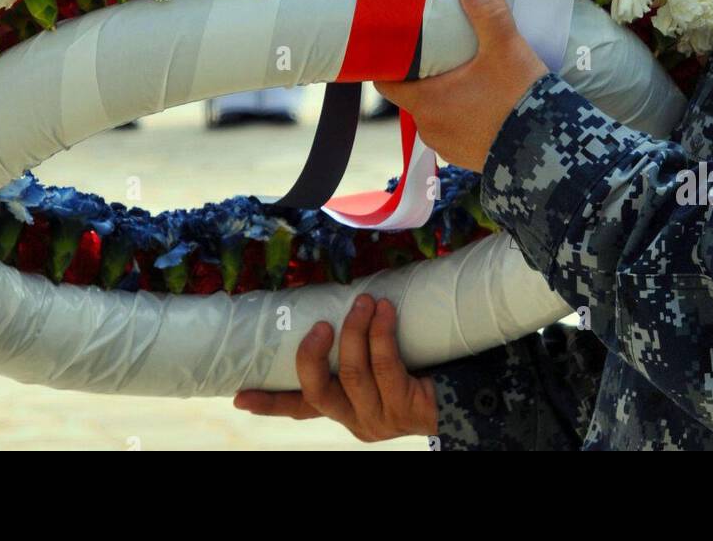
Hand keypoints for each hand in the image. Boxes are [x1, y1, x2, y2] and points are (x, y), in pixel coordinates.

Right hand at [232, 294, 436, 441]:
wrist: (473, 385)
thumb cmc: (424, 361)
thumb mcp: (383, 354)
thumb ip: (360, 340)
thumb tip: (343, 293)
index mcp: (346, 408)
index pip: (302, 407)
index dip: (271, 402)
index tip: (239, 396)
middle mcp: (358, 419)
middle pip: (319, 394)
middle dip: (312, 357)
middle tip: (319, 326)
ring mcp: (381, 417)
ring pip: (353, 375)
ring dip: (355, 332)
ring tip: (364, 301)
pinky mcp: (405, 408)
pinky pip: (385, 368)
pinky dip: (381, 334)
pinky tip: (385, 312)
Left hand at [376, 0, 546, 172]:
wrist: (551, 153)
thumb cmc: (519, 100)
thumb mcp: (506, 48)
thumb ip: (487, 11)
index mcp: (425, 103)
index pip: (386, 83)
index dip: (388, 64)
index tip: (398, 46)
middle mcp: (430, 129)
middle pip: (413, 96)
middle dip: (423, 76)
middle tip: (439, 52)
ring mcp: (450, 148)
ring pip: (437, 115)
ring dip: (446, 98)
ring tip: (466, 76)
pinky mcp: (471, 160)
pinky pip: (458, 132)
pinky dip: (464, 117)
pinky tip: (484, 102)